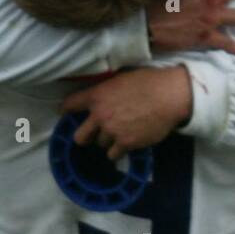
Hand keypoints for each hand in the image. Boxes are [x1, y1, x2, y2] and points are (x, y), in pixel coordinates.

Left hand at [61, 65, 192, 160]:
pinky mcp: (126, 144)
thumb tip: (103, 95)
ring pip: (100, 145)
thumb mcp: (121, 79)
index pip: (70, 105)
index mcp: (97, 96)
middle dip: (84, 136)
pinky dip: (118, 151)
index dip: (67, 110)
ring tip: (119, 135)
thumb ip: (106, 90)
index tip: (66, 113)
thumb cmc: (148, 82)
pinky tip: (126, 144)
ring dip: (107, 142)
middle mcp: (100, 116)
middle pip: (79, 136)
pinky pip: (114, 155)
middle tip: (92, 135)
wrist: (168, 96)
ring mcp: (112, 131)